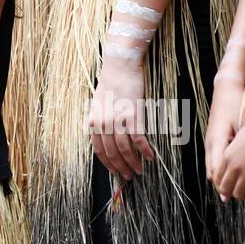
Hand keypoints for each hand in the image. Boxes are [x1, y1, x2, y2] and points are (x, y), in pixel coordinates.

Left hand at [87, 58, 154, 178]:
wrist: (120, 66)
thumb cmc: (110, 83)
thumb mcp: (96, 103)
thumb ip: (96, 119)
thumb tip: (96, 132)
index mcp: (94, 121)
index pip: (99, 150)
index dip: (107, 164)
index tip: (114, 172)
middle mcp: (104, 123)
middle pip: (112, 153)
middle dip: (121, 167)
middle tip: (129, 177)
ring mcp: (118, 119)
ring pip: (125, 149)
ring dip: (133, 162)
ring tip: (140, 170)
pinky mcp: (133, 115)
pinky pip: (139, 138)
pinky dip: (145, 150)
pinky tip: (150, 157)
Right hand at [204, 50, 244, 191]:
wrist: (226, 90)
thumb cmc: (237, 105)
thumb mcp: (243, 125)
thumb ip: (243, 145)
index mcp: (218, 141)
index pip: (217, 169)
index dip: (223, 184)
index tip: (230, 196)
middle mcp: (211, 142)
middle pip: (212, 170)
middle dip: (220, 184)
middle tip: (230, 199)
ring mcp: (210, 140)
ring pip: (211, 165)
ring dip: (219, 178)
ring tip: (227, 192)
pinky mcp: (214, 138)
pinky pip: (213, 158)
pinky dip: (218, 169)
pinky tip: (224, 174)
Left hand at [214, 111, 244, 201]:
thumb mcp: (237, 142)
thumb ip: (232, 155)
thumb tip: (232, 167)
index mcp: (226, 156)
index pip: (217, 178)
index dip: (223, 185)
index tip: (230, 186)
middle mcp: (234, 166)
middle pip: (226, 189)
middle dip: (232, 192)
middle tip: (240, 190)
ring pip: (239, 194)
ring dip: (244, 195)